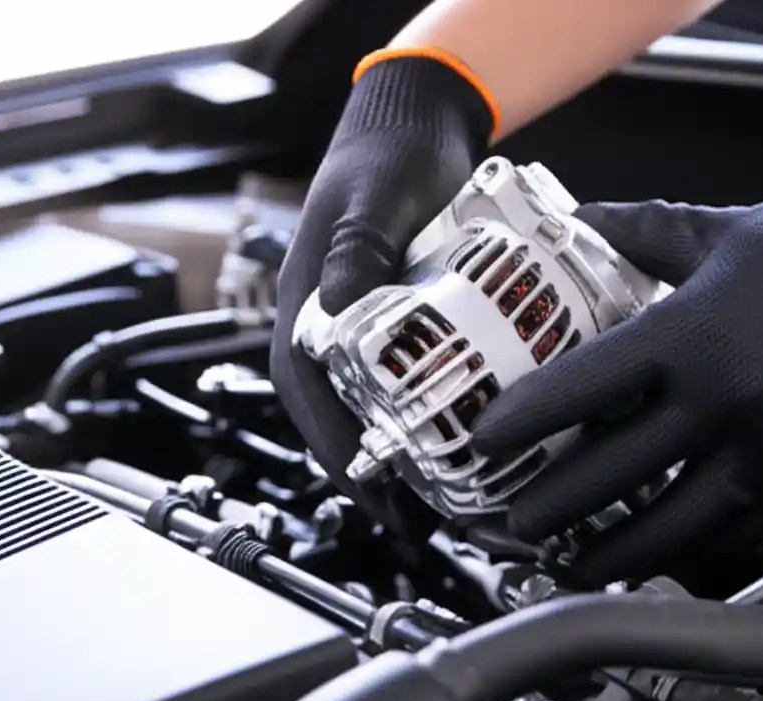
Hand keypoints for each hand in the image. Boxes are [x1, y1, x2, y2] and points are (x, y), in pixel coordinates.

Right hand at [271, 55, 491, 531]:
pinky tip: (458, 431)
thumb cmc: (385, 154)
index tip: (373, 493)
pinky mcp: (395, 317)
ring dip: (396, 449)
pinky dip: (423, 412)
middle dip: (369, 470)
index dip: (335, 449)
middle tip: (416, 514)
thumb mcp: (375, 197)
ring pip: (366, 402)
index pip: (304, 392)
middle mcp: (327, 320)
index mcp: (306, 301)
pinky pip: (399, 377)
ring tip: (439, 491)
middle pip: (335, 412)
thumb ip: (360, 243)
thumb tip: (344, 302)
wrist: (414, 123)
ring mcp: (360, 322)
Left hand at [472, 162, 762, 584]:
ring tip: (570, 564)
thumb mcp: (712, 232)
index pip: (584, 387)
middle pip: (614, 473)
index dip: (526, 420)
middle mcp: (722, 398)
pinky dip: (684, 551)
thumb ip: (637, 230)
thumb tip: (578, 220)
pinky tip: (651, 557)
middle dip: (553, 506)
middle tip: (513, 521)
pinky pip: (731, 533)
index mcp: (690, 334)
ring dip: (612, 551)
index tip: (484, 440)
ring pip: (672, 525)